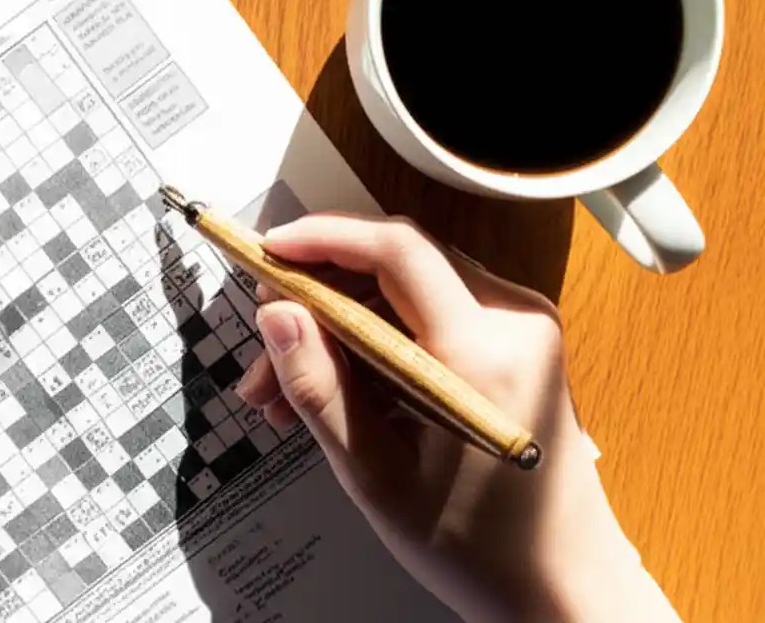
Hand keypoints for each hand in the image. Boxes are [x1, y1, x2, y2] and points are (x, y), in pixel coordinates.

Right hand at [236, 213, 678, 622]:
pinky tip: (334, 387)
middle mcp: (514, 322)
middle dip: (317, 299)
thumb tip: (276, 314)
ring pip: (404, 290)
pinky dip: (375, 340)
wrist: (560, 583)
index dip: (323, 239)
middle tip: (262, 356)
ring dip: (338, 325)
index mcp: (484, 353)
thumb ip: (320, 389)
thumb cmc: (476, 546)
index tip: (267, 253)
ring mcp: (520, 328)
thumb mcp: (376, 476)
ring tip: (283, 390)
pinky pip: (429, 314)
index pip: (397, 252)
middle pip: (394, 267)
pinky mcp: (515, 341)